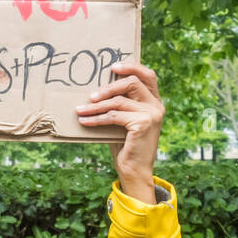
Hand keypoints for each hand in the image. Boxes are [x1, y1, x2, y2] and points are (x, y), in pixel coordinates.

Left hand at [75, 60, 164, 201]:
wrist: (134, 170)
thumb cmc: (125, 144)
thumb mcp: (123, 120)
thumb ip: (120, 104)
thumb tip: (96, 90)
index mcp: (154, 101)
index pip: (148, 75)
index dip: (131, 67)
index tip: (112, 66)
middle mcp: (156, 106)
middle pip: (132, 82)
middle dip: (108, 87)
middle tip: (90, 95)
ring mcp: (152, 114)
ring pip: (119, 101)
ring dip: (96, 106)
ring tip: (80, 110)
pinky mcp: (143, 124)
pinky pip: (114, 116)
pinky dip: (96, 118)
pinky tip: (85, 121)